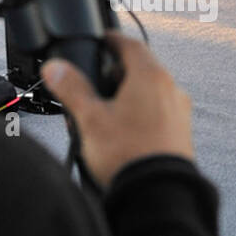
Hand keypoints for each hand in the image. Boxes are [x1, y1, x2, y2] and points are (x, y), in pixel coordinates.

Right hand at [40, 33, 194, 189]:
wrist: (158, 195)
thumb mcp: (90, 118)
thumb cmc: (127, 154)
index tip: (101, 41)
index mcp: (150, 76)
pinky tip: (119, 135)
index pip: (129, 44)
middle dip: (113, 76)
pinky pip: (156, 114)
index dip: (111, 40)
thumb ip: (71, 88)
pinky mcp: (180, 133)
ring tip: (100, 117)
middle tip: (91, 87)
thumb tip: (55, 68)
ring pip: (147, 93)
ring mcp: (178, 112)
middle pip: (139, 70)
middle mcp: (170, 89)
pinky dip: (138, 115)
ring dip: (124, 97)